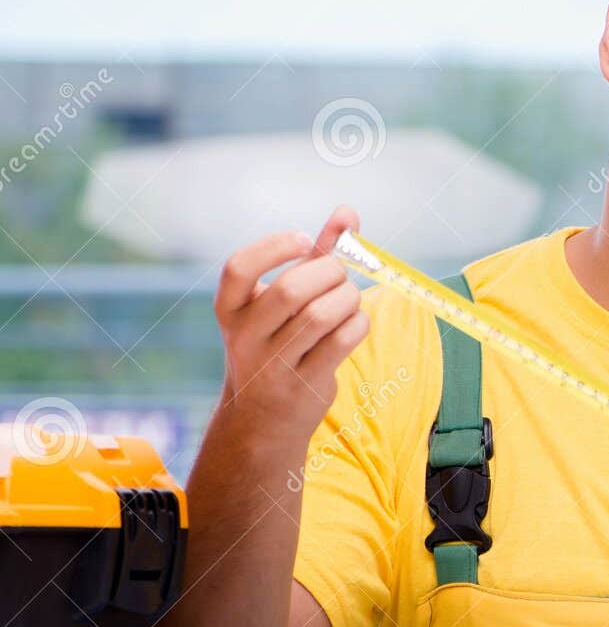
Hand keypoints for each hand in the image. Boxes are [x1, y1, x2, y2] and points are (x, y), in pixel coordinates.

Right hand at [212, 205, 366, 448]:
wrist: (263, 415)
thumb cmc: (280, 338)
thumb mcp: (286, 297)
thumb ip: (316, 253)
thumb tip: (349, 211)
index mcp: (231, 308)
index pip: (238, 267)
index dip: (276, 247)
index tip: (305, 240)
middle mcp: (245, 336)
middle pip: (291, 289)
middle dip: (330, 273)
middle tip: (340, 275)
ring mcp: (272, 365)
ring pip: (322, 315)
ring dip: (349, 298)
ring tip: (349, 299)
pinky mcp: (304, 385)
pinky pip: (342, 341)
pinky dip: (359, 323)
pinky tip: (354, 322)